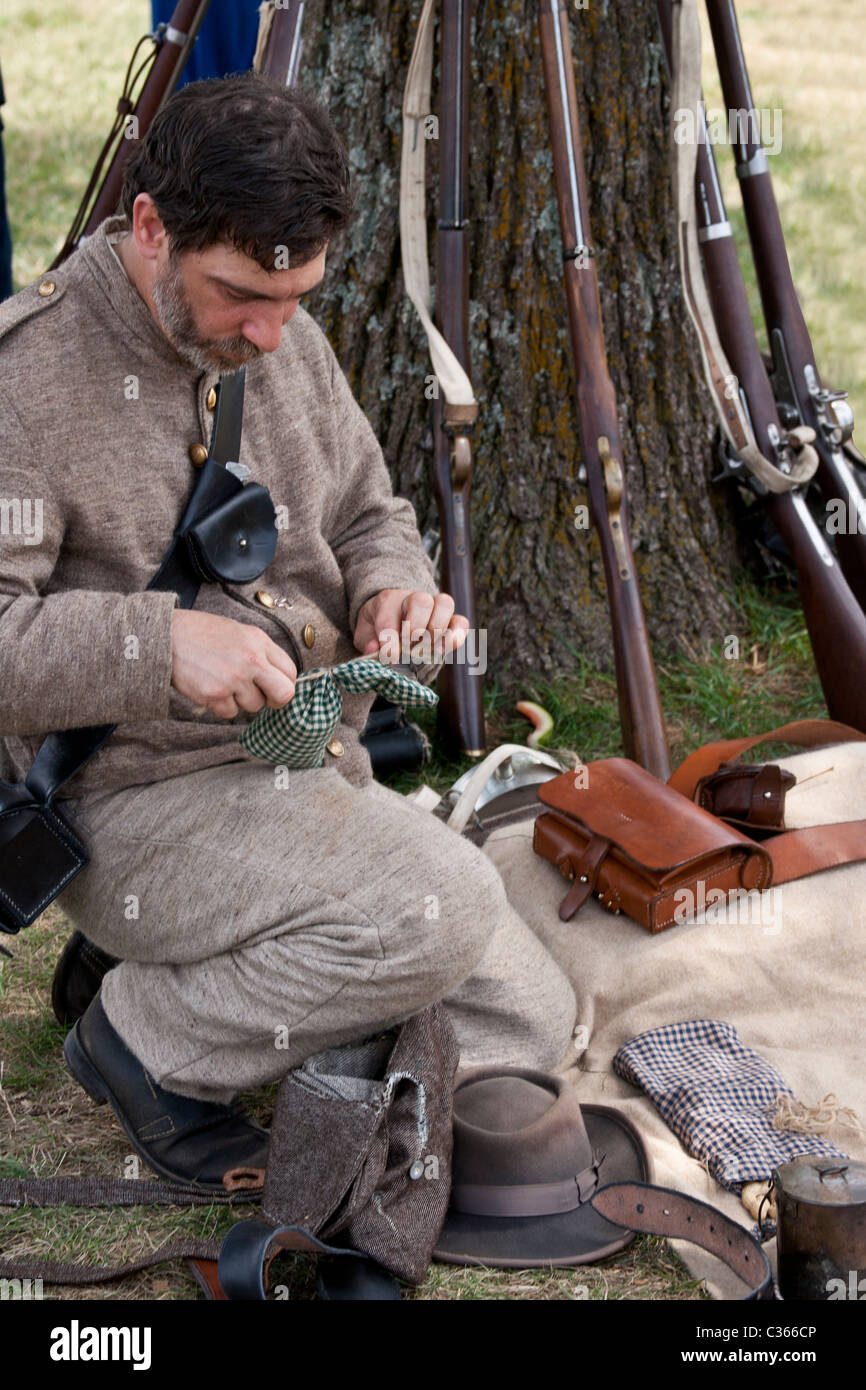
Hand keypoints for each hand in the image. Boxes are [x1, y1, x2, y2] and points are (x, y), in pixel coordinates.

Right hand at [171, 610, 295, 718]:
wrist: (167, 636)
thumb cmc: (202, 634)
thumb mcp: (239, 632)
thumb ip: (261, 652)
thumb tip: (278, 677)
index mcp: (259, 642)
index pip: (291, 672)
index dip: (284, 683)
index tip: (274, 686)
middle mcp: (251, 660)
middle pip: (284, 694)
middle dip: (276, 701)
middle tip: (265, 699)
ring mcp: (234, 678)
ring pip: (254, 706)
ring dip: (241, 700)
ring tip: (224, 683)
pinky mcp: (215, 694)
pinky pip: (230, 713)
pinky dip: (221, 706)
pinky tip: (211, 688)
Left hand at [353, 589, 468, 663]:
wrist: (397, 622)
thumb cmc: (379, 628)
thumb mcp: (365, 633)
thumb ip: (366, 641)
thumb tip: (374, 650)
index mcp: (389, 599)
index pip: (389, 614)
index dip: (389, 637)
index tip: (389, 657)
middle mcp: (414, 598)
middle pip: (421, 600)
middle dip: (415, 626)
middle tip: (409, 646)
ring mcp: (435, 607)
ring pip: (444, 604)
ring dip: (436, 630)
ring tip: (428, 650)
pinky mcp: (452, 620)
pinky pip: (461, 622)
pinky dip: (457, 636)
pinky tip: (445, 649)